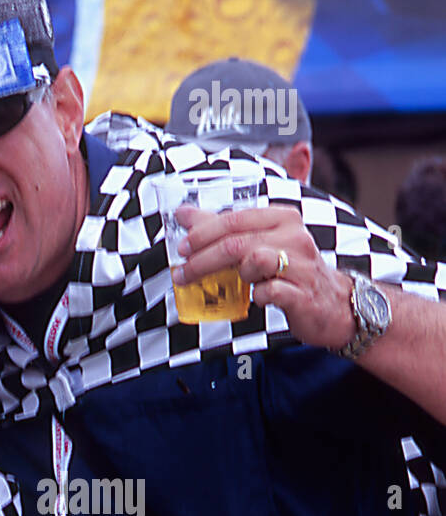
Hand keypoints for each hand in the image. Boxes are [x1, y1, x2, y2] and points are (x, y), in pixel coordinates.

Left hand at [172, 204, 356, 349]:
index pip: (234, 219)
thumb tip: (183, 212)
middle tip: (183, 273)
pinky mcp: (304, 294)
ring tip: (230, 282)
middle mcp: (294, 237)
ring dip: (234, 273)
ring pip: (255, 260)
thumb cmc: (290, 269)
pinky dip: (258, 295)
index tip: (182, 249)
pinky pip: (272, 290)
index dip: (202, 233)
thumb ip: (222, 226)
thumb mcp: (259, 242)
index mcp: (282, 218)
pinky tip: (256, 298)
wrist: (333, 303)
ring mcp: (302, 266)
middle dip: (202, 259)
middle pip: (237, 242)